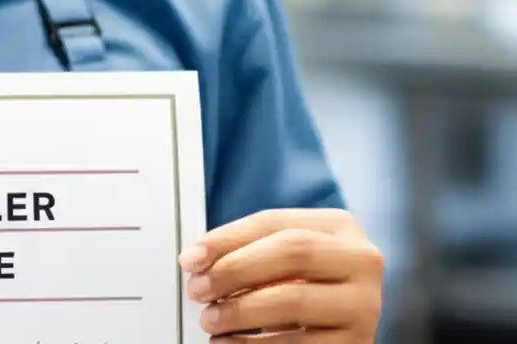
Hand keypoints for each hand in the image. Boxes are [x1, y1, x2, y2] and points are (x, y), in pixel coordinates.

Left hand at [179, 208, 383, 342]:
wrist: (337, 331)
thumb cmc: (302, 286)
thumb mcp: (280, 260)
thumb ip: (245, 250)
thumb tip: (195, 260)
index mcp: (338, 228)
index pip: (273, 222)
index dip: (226, 239)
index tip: (190, 259)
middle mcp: (360, 260)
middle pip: (291, 251)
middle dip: (234, 270)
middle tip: (198, 290)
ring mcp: (364, 304)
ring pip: (293, 299)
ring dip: (239, 311)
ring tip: (211, 319)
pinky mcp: (357, 343)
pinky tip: (228, 343)